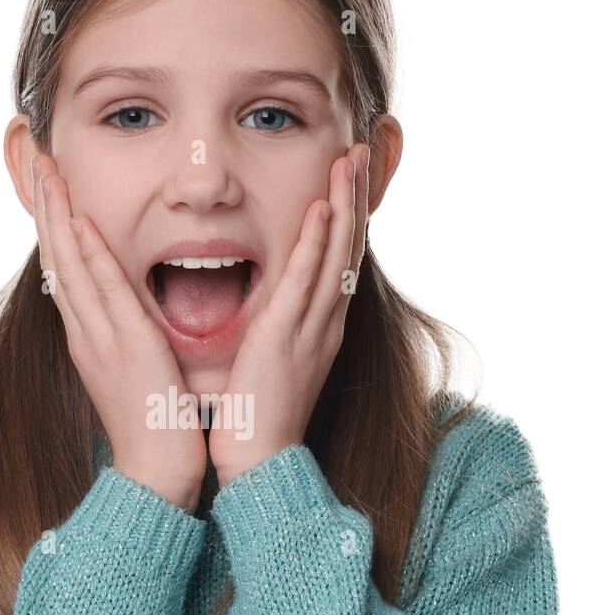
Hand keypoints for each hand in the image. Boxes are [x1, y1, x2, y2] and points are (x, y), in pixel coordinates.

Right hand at [31, 153, 208, 512]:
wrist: (156, 472)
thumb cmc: (155, 426)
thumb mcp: (136, 370)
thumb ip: (129, 336)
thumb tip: (131, 310)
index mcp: (89, 337)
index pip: (64, 267)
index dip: (53, 222)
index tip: (48, 182)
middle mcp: (85, 332)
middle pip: (56, 255)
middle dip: (45, 204)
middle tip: (34, 156)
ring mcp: (99, 338)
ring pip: (69, 263)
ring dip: (58, 213)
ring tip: (48, 168)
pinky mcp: (123, 346)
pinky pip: (102, 290)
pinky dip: (88, 253)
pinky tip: (79, 219)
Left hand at [207, 143, 369, 486]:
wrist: (258, 462)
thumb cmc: (256, 420)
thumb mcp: (272, 364)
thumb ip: (274, 331)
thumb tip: (267, 311)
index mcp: (320, 328)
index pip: (339, 261)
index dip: (347, 217)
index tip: (347, 179)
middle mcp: (325, 323)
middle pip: (348, 248)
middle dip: (355, 198)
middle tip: (359, 152)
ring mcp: (312, 329)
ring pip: (337, 255)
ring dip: (344, 204)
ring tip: (348, 160)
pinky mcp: (288, 337)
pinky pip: (308, 281)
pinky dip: (318, 242)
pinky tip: (323, 207)